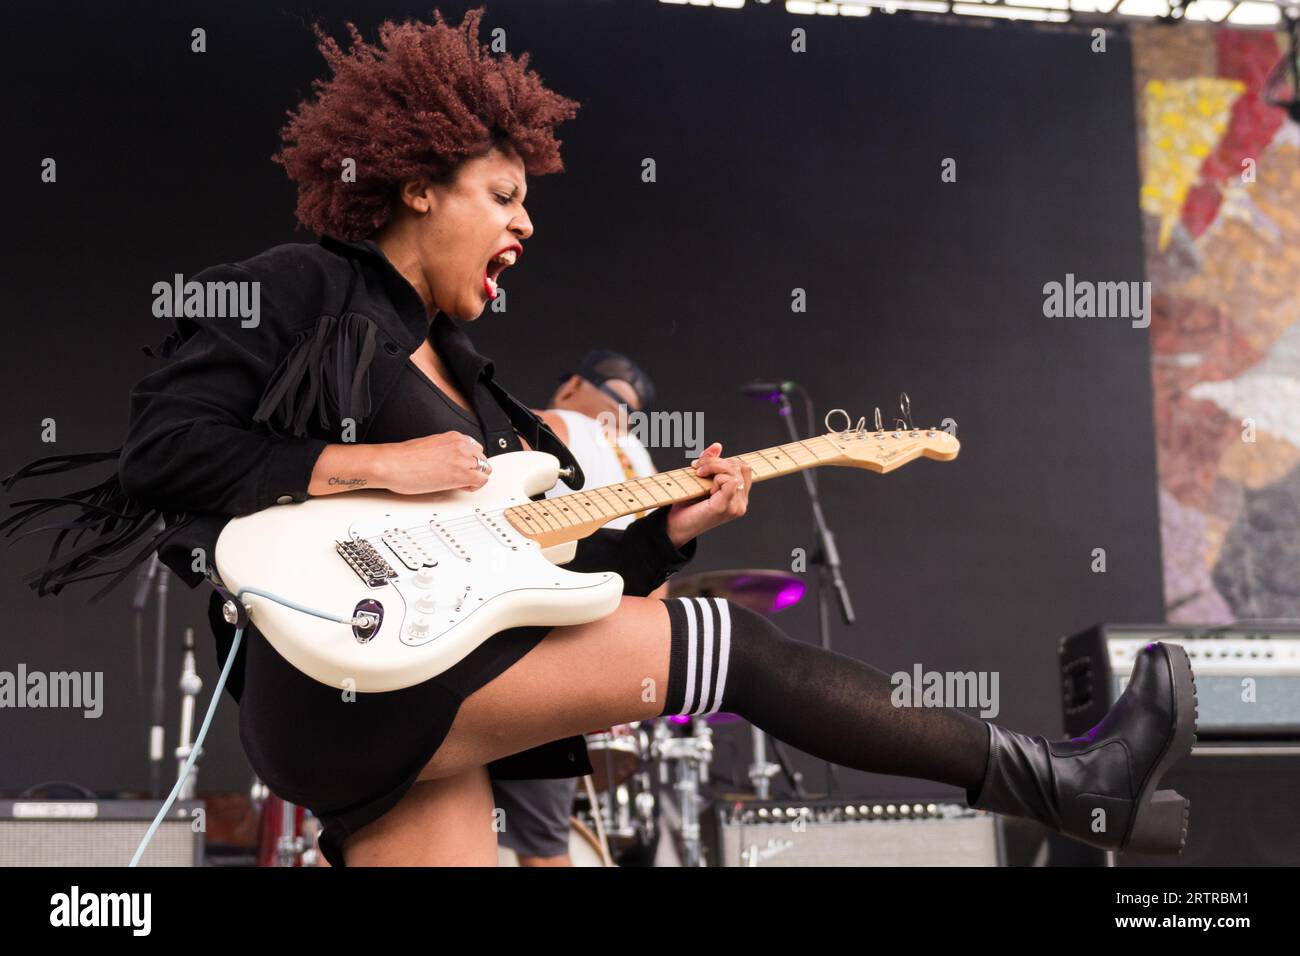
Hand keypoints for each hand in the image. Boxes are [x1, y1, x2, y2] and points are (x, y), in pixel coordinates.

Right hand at [378, 431, 492, 494]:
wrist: (391, 464)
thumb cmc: (402, 458)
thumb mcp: (430, 446)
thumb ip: (445, 451)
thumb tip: (450, 461)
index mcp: (453, 437)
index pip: (475, 448)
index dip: (469, 461)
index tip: (461, 467)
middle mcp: (460, 445)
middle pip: (482, 459)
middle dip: (474, 469)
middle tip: (460, 477)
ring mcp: (461, 459)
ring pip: (485, 470)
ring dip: (475, 478)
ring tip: (459, 483)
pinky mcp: (460, 475)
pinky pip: (482, 481)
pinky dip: (475, 487)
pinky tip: (460, 488)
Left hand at [665, 442, 751, 547]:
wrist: (674, 527)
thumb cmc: (687, 505)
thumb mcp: (700, 479)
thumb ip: (711, 462)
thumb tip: (718, 445)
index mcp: (739, 496)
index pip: (744, 468)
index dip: (725, 461)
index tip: (702, 465)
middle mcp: (741, 503)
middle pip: (740, 466)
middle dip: (717, 461)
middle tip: (697, 467)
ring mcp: (735, 507)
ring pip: (735, 472)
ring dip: (714, 467)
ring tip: (699, 474)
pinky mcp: (724, 508)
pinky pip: (730, 482)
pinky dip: (717, 477)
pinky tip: (705, 485)